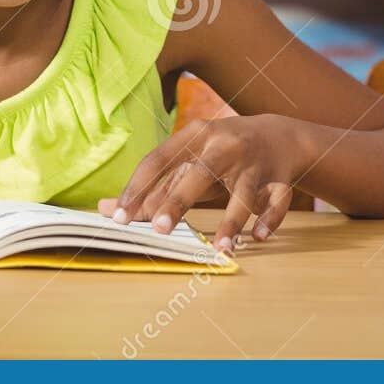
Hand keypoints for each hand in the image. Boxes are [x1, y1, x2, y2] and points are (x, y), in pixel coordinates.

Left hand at [99, 114, 305, 253]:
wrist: (278, 135)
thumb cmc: (220, 154)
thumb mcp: (187, 160)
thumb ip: (151, 186)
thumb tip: (104, 209)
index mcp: (195, 135)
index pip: (159, 159)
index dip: (138, 188)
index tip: (120, 218)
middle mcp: (225, 144)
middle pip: (200, 172)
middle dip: (180, 200)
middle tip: (161, 229)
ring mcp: (254, 162)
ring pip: (244, 192)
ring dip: (232, 220)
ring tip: (221, 248)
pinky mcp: (279, 179)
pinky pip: (277, 200)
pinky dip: (269, 219)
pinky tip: (258, 237)